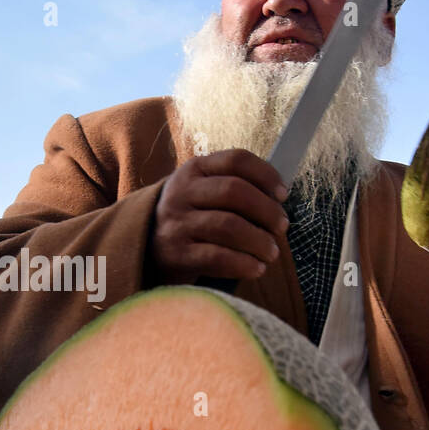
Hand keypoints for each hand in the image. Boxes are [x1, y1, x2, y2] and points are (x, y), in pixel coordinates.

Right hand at [148, 149, 290, 284]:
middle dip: (266, 210)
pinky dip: (243, 264)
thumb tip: (279, 200)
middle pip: (233, 191)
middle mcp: (181, 192)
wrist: (145, 247)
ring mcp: (176, 223)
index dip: (266, 175)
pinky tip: (257, 269)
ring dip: (259, 241)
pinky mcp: (175, 254)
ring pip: (228, 225)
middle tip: (281, 227)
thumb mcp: (202, 193)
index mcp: (194, 169)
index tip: (283, 194)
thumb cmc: (189, 219)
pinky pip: (217, 257)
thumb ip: (234, 188)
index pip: (236, 160)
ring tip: (272, 252)